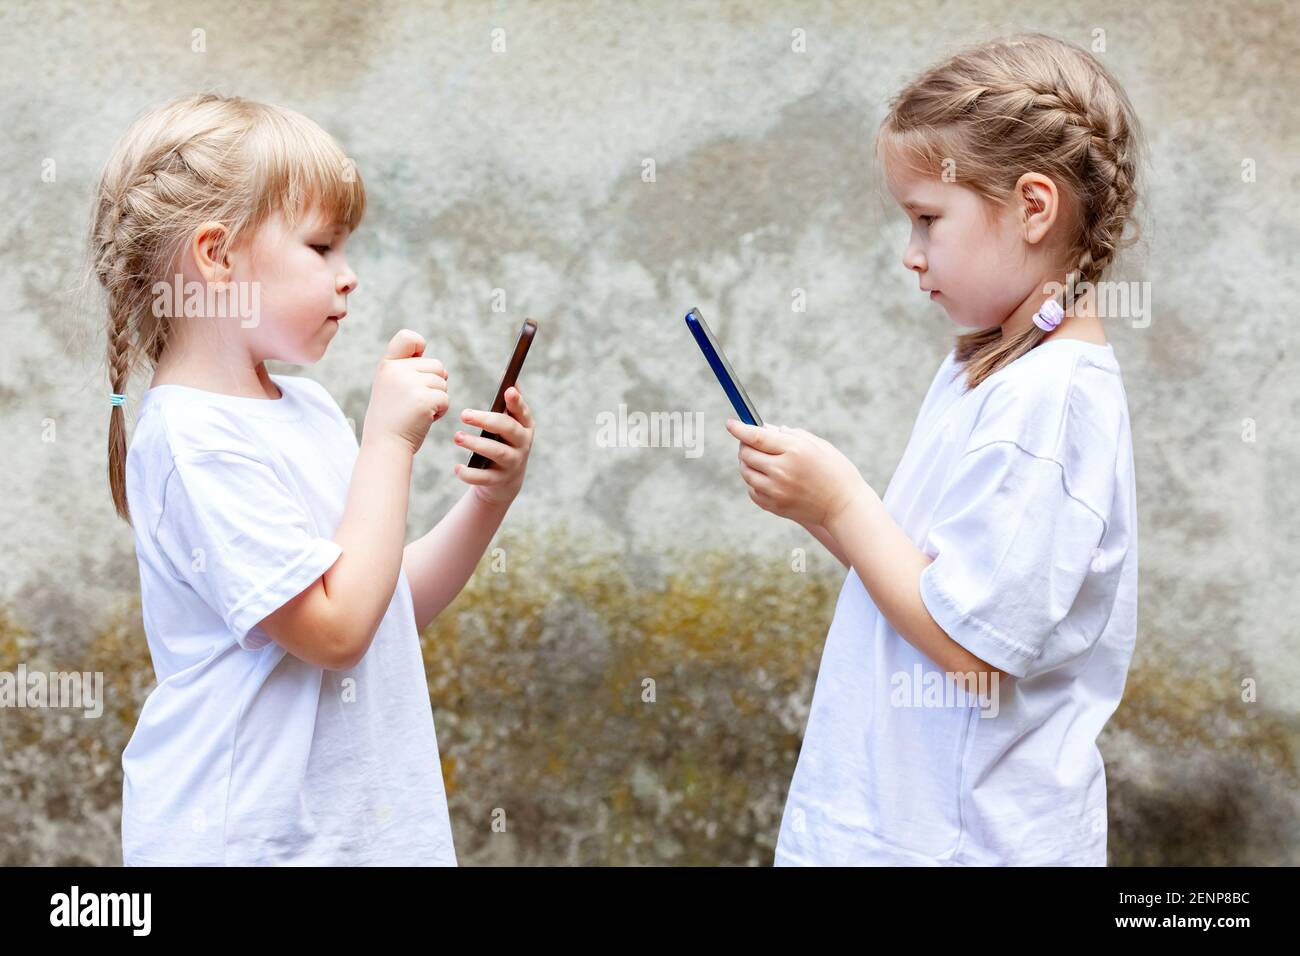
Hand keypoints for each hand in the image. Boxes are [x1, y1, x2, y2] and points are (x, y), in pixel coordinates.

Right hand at [362, 329, 449, 454]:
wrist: (385, 447)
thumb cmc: (391, 420)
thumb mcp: (392, 388)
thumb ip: (412, 373)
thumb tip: (444, 371)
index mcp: (387, 365)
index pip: (407, 337)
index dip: (419, 346)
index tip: (417, 361)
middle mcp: (397, 370)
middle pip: (436, 365)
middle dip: (434, 385)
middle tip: (414, 403)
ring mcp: (410, 384)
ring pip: (443, 383)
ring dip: (437, 399)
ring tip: (417, 412)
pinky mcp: (424, 399)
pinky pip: (446, 399)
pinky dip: (440, 411)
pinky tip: (424, 419)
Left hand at [452, 385, 534, 505]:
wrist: (505, 482)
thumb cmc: (504, 443)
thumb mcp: (511, 424)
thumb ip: (510, 404)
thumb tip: (510, 378)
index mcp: (524, 426)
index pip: (522, 411)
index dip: (516, 402)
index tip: (508, 391)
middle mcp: (522, 444)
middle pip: (508, 429)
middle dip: (487, 420)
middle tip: (464, 414)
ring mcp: (512, 463)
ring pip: (497, 452)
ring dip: (476, 444)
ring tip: (457, 437)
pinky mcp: (499, 480)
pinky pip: (485, 477)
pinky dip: (470, 473)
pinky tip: (457, 468)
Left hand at [726, 419, 868, 527]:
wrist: (844, 507)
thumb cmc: (835, 471)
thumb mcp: (818, 445)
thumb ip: (791, 434)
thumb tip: (765, 429)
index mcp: (795, 451)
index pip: (757, 436)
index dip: (740, 429)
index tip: (730, 424)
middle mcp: (782, 470)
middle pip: (746, 454)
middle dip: (745, 445)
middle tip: (752, 442)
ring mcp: (775, 490)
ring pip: (746, 472)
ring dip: (748, 463)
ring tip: (761, 460)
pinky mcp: (773, 505)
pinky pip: (752, 490)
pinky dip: (754, 481)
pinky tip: (767, 477)